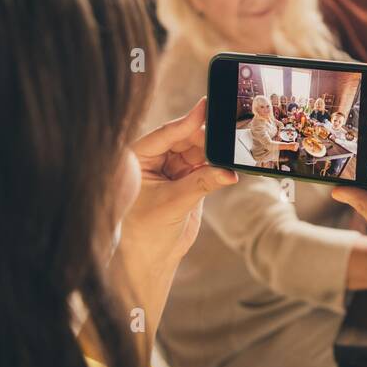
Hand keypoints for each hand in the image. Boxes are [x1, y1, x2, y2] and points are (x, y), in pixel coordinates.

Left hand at [119, 97, 236, 272]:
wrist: (151, 259)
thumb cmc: (146, 232)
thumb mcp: (173, 204)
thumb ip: (201, 184)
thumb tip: (228, 171)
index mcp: (137, 159)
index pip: (164, 135)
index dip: (186, 122)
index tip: (205, 107)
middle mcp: (153, 160)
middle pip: (184, 139)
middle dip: (205, 140)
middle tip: (226, 139)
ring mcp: (171, 170)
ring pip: (197, 152)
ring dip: (213, 155)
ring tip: (229, 158)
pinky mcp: (186, 181)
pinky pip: (205, 167)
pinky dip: (216, 168)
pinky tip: (227, 168)